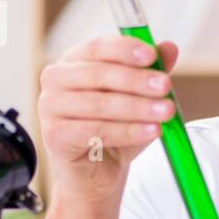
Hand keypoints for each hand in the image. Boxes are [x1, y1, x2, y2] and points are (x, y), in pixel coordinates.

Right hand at [37, 35, 179, 205]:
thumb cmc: (115, 129)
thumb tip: (170, 48)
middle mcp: (56, 79)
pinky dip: (128, 131)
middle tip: (165, 86)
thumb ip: (151, 71)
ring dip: (137, 108)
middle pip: (98, 75)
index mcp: (73, 60)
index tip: (152, 55)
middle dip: (136, 80)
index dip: (125, 49)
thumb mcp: (139, 97)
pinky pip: (95, 131)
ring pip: (99, 104)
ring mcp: (49, 107)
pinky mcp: (53, 135)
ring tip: (165, 111)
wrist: (98, 171)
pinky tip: (152, 131)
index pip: (98, 47)